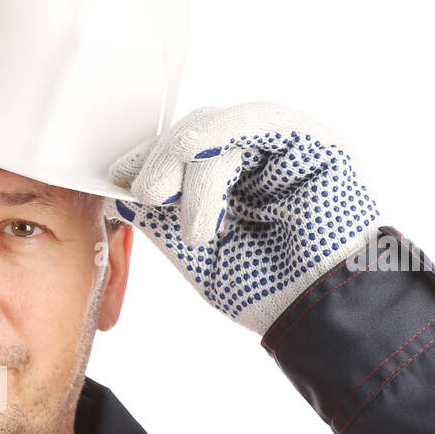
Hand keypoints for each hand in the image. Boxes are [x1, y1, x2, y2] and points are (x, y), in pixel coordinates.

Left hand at [105, 102, 384, 334]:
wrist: (319, 314)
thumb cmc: (267, 291)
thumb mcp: (197, 256)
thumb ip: (162, 223)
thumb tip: (118, 195)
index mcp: (227, 185)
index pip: (178, 154)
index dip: (146, 159)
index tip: (115, 178)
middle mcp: (253, 160)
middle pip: (192, 134)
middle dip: (161, 161)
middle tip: (147, 195)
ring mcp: (282, 148)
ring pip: (217, 129)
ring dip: (189, 162)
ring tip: (186, 214)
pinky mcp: (312, 142)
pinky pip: (258, 120)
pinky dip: (221, 132)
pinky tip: (198, 153)